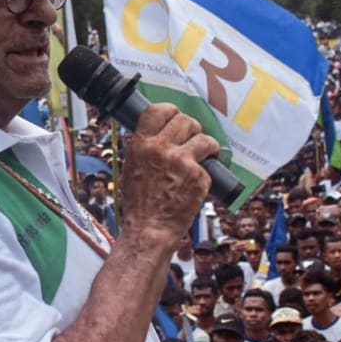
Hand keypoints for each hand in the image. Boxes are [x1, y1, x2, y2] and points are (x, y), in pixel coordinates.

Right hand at [119, 103, 219, 241]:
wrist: (149, 230)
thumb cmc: (139, 205)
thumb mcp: (131, 169)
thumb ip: (145, 150)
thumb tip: (159, 136)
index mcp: (141, 145)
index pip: (157, 111)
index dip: (171, 111)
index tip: (176, 117)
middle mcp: (161, 149)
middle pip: (186, 121)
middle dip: (193, 129)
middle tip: (194, 140)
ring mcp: (181, 162)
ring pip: (205, 139)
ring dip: (208, 146)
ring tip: (207, 156)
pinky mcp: (198, 176)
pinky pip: (209, 166)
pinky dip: (207, 174)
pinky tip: (199, 183)